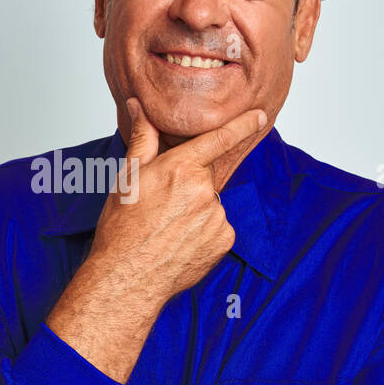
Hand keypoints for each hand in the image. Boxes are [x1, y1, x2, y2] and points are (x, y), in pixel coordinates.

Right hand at [88, 98, 265, 306]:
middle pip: (206, 176)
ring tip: (169, 228)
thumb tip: (140, 107)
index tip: (260, 116)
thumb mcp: (128, 178)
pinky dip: (204, 232)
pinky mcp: (224, 240)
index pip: (219, 139)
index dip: (242, 125)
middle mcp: (203, 190)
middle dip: (190, 184)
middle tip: (163, 204)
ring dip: (196, 210)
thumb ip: (142, 138)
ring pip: (211, 203)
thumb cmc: (122, 228)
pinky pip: (218, 227)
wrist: (128, 277)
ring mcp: (217, 217)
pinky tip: (181, 241)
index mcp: (180, 168)